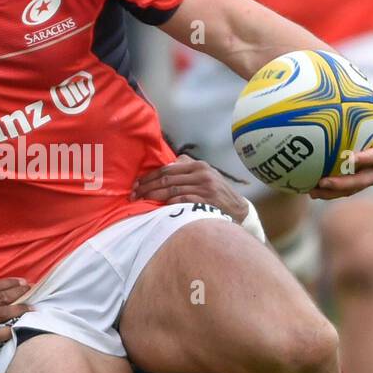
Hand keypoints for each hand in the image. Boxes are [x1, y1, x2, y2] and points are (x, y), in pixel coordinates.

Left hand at [131, 154, 250, 221]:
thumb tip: (169, 163)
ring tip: (140, 201)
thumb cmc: (218, 193)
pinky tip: (158, 206)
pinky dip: (168, 203)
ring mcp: (204, 188)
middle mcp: (201, 174)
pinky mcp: (206, 202)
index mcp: (198, 166)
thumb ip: (188, 167)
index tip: (136, 183)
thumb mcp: (206, 175)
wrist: (238, 209)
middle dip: (147, 186)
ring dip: (153, 196)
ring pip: (171, 190)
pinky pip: (181, 200)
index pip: (168, 169)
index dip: (149, 176)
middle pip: (166, 179)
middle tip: (133, 194)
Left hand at [309, 87, 372, 198]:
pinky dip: (332, 191)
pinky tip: (311, 190)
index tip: (348, 158)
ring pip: (354, 188)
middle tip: (323, 181)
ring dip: (333, 192)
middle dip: (343, 183)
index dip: (366, 159)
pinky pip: (348, 188)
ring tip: (312, 191)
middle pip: (364, 180)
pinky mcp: (365, 181)